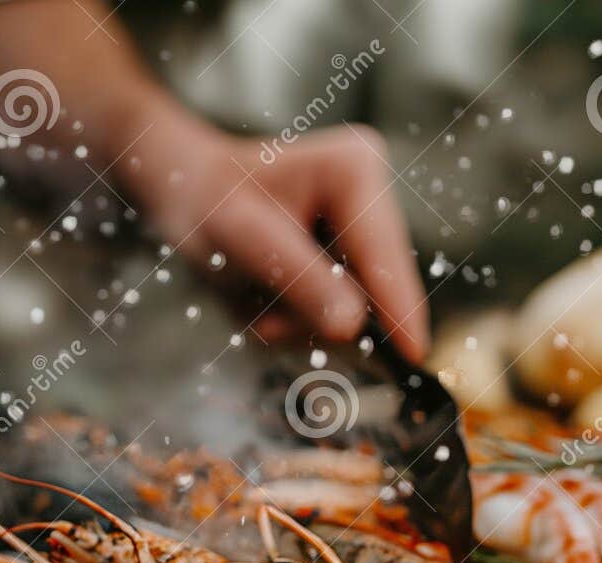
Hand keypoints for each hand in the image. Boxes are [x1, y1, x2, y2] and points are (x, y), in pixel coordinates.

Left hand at [121, 115, 430, 361]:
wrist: (185, 192)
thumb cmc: (206, 205)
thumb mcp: (244, 244)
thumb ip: (300, 283)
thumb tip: (351, 327)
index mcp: (354, 170)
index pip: (384, 254)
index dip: (398, 307)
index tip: (417, 353)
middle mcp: (371, 190)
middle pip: (375, 282)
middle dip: (321, 311)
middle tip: (267, 313)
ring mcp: (363, 223)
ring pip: (354, 304)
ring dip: (300, 318)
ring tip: (255, 294)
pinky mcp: (350, 252)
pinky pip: (336, 307)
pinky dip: (297, 316)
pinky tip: (266, 295)